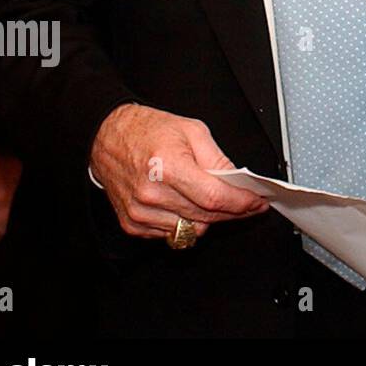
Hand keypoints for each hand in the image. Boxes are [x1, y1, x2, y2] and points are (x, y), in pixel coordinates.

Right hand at [89, 104, 268, 241]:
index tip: (257, 202)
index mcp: (167, 167)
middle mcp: (151, 194)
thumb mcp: (192, 131)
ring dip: (209, 218)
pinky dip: (186, 223)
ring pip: (191, 230)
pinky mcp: (132, 225)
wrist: (108, 137)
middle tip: (246, 203)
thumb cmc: (148, 130)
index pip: (214, 197)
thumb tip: (238, 181)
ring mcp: (140, 213)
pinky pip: (171, 234)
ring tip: (212, 199)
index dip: (241, 203)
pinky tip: (187, 204)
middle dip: (233, 212)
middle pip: (206, 216)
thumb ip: (218, 158)